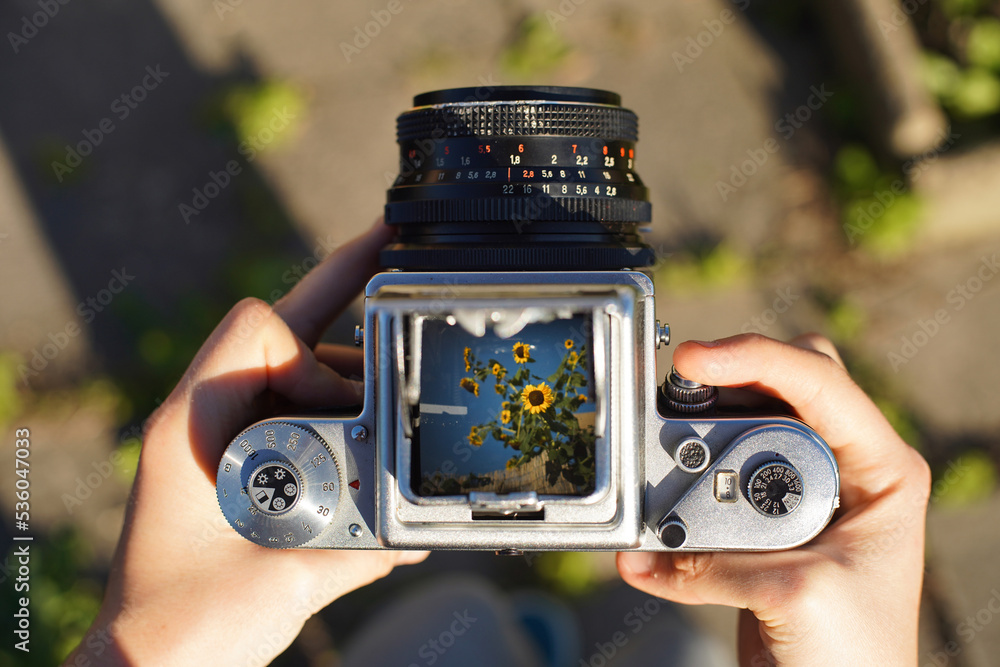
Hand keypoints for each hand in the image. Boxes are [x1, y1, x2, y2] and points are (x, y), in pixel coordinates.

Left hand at [67, 219, 425, 666]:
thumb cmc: (183, 630)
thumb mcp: (280, 584)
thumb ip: (355, 553)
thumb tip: (418, 533)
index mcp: (192, 428)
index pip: (252, 331)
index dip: (311, 353)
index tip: (349, 408)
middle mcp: (208, 421)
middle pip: (283, 336)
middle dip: (347, 318)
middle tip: (403, 292)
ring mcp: (226, 440)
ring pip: (296, 375)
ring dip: (351, 384)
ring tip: (403, 414)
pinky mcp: (244, 466)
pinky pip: (298, 416)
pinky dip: (343, 419)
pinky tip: (385, 440)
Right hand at [618, 333, 930, 665]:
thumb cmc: (858, 656)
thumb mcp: (793, 594)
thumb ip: (711, 562)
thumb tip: (639, 549)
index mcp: (880, 468)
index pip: (820, 382)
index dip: (755, 358)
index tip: (694, 360)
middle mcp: (842, 468)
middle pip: (779, 386)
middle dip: (726, 382)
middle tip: (677, 391)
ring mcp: (798, 491)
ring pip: (739, 426)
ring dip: (696, 432)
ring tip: (659, 448)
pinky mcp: (760, 521)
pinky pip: (713, 480)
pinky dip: (679, 488)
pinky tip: (652, 516)